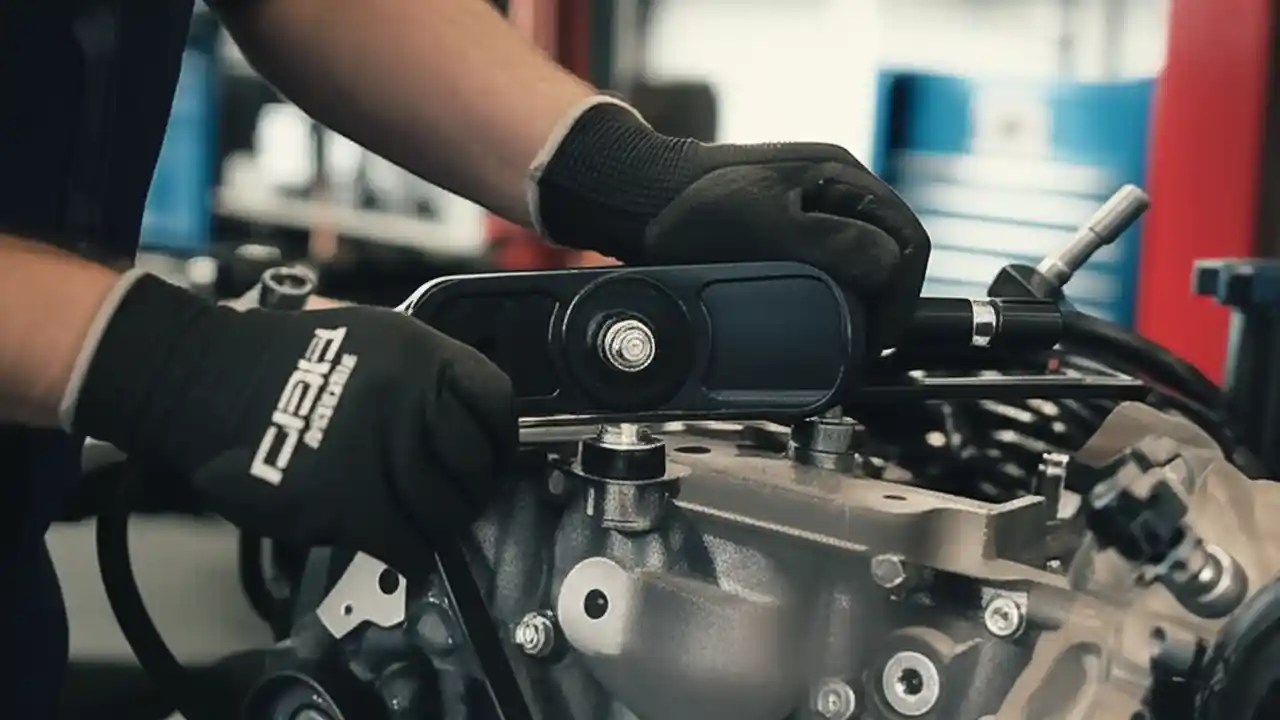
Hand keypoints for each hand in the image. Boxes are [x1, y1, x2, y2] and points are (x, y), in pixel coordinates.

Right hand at [72, 274, 515, 572]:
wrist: (205, 383)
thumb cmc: (282, 360)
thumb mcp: (372, 339)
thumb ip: (422, 375)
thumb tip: (464, 421)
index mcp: (421, 353)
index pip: (495, 401)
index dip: (497, 437)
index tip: (489, 456)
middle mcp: (412, 399)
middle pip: (475, 465)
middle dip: (471, 490)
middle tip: (457, 501)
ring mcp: (384, 451)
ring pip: (446, 510)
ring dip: (440, 528)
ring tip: (426, 529)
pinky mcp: (353, 501)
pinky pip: (408, 543)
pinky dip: (412, 555)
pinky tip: (404, 552)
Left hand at [534, 100, 930, 352]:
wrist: (638, 198)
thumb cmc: (691, 208)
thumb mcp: (768, 228)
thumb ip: (834, 246)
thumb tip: (888, 271)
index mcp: (842, 176)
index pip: (907, 240)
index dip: (903, 296)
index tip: (879, 338)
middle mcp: (834, 187)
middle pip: (889, 252)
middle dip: (885, 301)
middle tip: (866, 346)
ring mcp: (810, 207)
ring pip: (861, 261)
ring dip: (861, 299)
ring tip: (847, 337)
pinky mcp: (786, 228)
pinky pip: (829, 264)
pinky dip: (834, 294)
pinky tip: (822, 318)